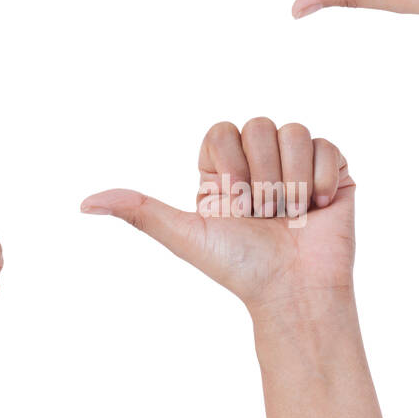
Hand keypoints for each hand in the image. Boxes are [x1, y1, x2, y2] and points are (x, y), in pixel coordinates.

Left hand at [82, 119, 354, 314]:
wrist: (295, 293)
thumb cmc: (239, 267)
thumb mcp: (184, 234)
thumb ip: (139, 211)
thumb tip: (84, 204)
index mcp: (222, 167)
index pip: (222, 129)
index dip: (229, 164)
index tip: (232, 202)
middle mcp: (259, 160)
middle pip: (259, 125)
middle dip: (262, 176)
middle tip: (264, 215)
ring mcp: (297, 163)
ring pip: (293, 132)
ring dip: (292, 180)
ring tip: (290, 215)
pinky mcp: (334, 172)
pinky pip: (328, 146)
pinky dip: (322, 180)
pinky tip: (316, 208)